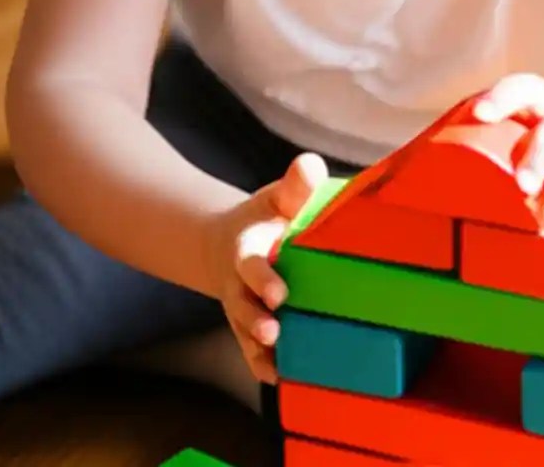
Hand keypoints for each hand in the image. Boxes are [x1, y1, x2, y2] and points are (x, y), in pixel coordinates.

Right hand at [207, 152, 327, 382]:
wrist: (235, 242)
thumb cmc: (269, 217)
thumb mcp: (277, 197)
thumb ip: (294, 184)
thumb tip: (309, 165)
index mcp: (247, 250)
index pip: (250, 264)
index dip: (262, 278)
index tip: (278, 293)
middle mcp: (239, 284)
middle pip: (243, 306)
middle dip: (256, 319)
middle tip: (274, 330)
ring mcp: (243, 308)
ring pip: (245, 332)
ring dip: (258, 347)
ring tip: (277, 359)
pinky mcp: (251, 326)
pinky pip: (251, 351)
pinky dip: (261, 365)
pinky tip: (278, 379)